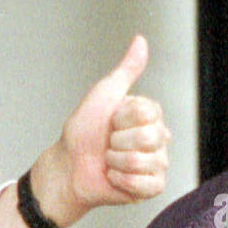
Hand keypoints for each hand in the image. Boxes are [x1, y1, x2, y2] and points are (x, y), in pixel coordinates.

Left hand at [35, 35, 170, 226]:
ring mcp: (157, 163)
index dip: (121, 118)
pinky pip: (146, 183)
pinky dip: (122, 181)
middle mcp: (158, 138)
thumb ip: (126, 70)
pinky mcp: (151, 186)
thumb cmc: (84, 132)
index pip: (147, 112)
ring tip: (109, 160)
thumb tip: (141, 41)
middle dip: (117, 141)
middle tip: (108, 143)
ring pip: (143, 161)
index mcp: (150, 116)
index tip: (110, 121)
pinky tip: (114, 177)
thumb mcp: (104, 94)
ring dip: (116, 162)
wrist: (69, 166)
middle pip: (148, 137)